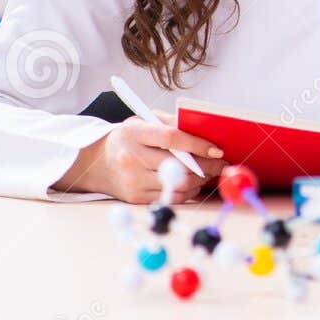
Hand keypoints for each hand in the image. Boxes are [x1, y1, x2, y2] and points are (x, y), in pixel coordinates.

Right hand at [55, 110, 221, 203]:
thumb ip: (172, 124)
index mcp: (134, 133)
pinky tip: (192, 184)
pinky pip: (171, 198)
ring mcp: (132, 179)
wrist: (98, 162)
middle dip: (207, 166)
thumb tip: (205, 133)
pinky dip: (188, 192)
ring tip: (207, 173)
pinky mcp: (135, 197)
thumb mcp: (145, 121)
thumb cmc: (130, 139)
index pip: (172, 138)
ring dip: (200, 181)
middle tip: (221, 164)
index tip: (217, 150)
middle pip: (178, 166)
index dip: (198, 145)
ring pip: (178, 185)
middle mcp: (131, 157)